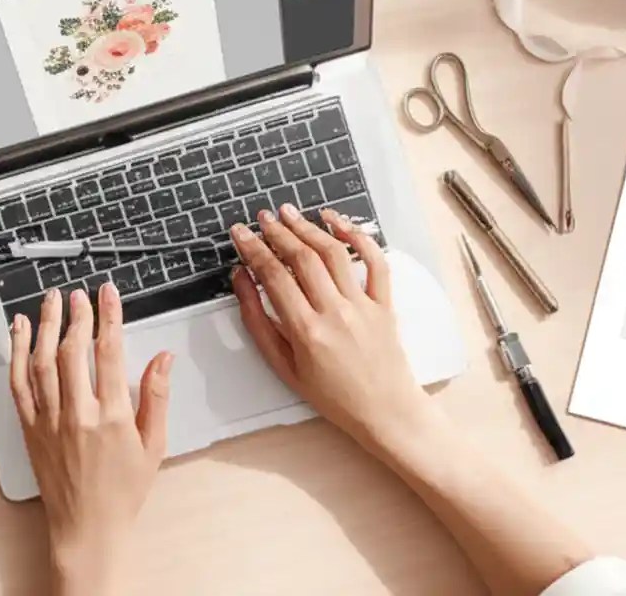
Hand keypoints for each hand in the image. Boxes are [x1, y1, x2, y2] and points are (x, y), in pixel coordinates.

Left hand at [9, 284, 173, 595]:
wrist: (87, 529)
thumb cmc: (123, 492)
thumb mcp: (154, 446)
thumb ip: (157, 398)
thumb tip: (164, 359)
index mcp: (112, 418)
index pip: (109, 354)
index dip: (108, 317)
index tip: (107, 293)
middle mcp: (77, 416)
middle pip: (72, 352)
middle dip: (76, 317)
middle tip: (78, 294)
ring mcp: (49, 422)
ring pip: (42, 363)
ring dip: (46, 327)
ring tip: (50, 301)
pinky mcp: (30, 430)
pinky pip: (20, 385)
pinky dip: (17, 354)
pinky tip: (20, 332)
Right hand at [229, 204, 431, 447]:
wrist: (383, 411)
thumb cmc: (332, 396)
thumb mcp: (283, 367)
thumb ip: (258, 322)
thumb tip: (242, 281)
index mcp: (306, 332)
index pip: (273, 277)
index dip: (254, 249)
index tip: (241, 233)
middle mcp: (335, 313)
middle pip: (302, 258)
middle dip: (278, 232)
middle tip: (262, 218)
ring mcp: (363, 306)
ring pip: (334, 253)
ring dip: (309, 228)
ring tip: (290, 214)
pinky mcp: (384, 303)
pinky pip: (375, 262)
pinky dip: (358, 237)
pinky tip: (338, 223)